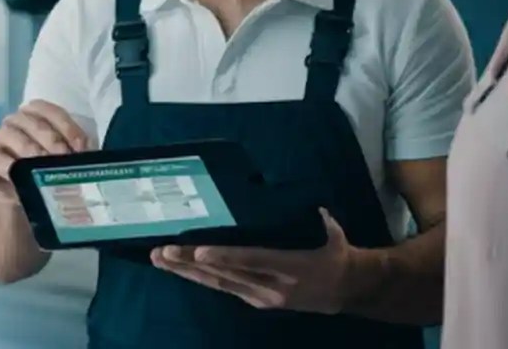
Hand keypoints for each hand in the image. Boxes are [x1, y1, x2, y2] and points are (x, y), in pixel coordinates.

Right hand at [0, 100, 91, 204]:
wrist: (21, 193)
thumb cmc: (45, 168)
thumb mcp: (64, 157)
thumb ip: (75, 151)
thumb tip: (83, 153)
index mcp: (34, 114)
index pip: (50, 111)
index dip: (66, 127)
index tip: (80, 148)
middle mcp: (13, 122)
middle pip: (32, 124)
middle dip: (50, 141)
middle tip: (62, 159)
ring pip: (8, 138)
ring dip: (26, 156)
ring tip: (39, 173)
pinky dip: (5, 179)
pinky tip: (18, 193)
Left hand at [151, 209, 361, 313]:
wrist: (347, 292)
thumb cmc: (338, 257)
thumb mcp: (335, 237)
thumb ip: (324, 222)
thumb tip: (316, 205)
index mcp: (291, 268)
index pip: (252, 261)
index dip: (225, 258)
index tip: (199, 252)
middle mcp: (272, 287)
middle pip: (226, 275)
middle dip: (192, 263)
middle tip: (163, 252)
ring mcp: (262, 297)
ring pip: (218, 284)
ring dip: (187, 272)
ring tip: (160, 260)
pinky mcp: (257, 302)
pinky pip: (224, 289)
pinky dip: (201, 279)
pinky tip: (180, 270)